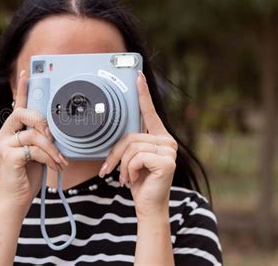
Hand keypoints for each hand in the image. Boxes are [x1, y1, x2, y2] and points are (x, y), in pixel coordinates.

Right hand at [0, 70, 68, 212]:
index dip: (22, 88)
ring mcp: (3, 145)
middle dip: (43, 122)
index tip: (26, 72)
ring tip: (61, 161)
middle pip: (23, 113)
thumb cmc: (28, 175)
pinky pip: (34, 149)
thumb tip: (53, 127)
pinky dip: (49, 157)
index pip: (17, 106)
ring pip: (33, 134)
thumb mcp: (37, 152)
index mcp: (10, 131)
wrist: (17, 200)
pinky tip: (54, 166)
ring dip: (52, 148)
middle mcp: (3, 135)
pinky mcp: (8, 156)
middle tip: (54, 137)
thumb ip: (40, 138)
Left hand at [99, 70, 177, 216]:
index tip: (137, 76)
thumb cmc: (138, 181)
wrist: (147, 204)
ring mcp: (169, 150)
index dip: (142, 93)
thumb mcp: (131, 159)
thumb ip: (129, 144)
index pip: (149, 112)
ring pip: (131, 147)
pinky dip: (129, 170)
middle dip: (116, 155)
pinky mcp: (167, 161)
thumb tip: (118, 136)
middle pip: (130, 136)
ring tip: (125, 177)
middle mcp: (167, 140)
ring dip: (122, 166)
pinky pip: (136, 158)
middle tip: (111, 170)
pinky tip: (134, 179)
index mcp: (158, 137)